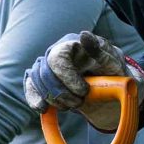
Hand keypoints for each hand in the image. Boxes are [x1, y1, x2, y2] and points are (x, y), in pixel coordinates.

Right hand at [23, 31, 143, 127]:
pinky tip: (43, 109)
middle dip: (61, 92)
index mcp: (72, 44)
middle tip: (79, 102)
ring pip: (37, 81)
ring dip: (53, 98)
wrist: (108, 85)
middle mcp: (55, 51)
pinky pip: (31, 87)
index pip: (58, 58)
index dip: (67, 77)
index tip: (84, 91)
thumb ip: (99, 50)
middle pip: (45, 72)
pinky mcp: (43, 79)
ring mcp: (47, 65)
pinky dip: (35, 99)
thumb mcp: (113, 61)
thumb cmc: (111, 70)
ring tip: (71, 106)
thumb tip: (84, 35)